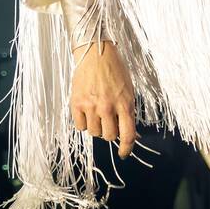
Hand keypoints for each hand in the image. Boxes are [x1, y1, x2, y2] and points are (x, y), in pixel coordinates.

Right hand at [70, 40, 137, 158]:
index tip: (123, 154)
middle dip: (110, 132)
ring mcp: (91, 106)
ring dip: (97, 127)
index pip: (128, 135)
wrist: (96, 53)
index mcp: (125, 104)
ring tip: (97, 112)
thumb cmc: (115, 71)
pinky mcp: (77, 103)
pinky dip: (84, 122)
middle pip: (109, 136)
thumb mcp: (129, 91)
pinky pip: (80, 126)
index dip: (126, 149)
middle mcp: (108, 107)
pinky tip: (87, 111)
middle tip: (108, 120)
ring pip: (94, 133)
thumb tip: (132, 134)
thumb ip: (129, 112)